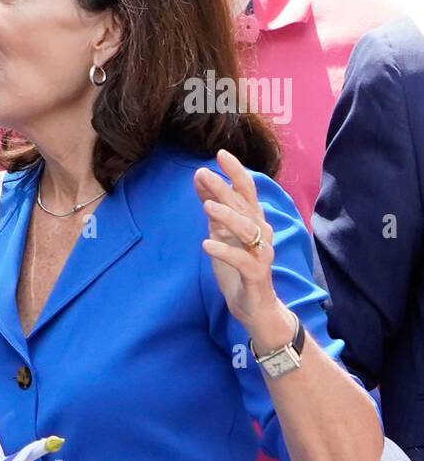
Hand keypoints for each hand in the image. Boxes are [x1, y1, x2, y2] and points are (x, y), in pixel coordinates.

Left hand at [195, 149, 291, 345]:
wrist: (254, 307)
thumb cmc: (237, 267)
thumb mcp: (220, 232)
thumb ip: (213, 206)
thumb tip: (200, 177)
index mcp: (253, 221)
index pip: (246, 191)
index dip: (235, 172)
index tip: (220, 154)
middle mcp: (261, 233)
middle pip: (245, 206)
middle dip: (225, 188)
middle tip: (204, 173)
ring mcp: (261, 253)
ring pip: (246, 230)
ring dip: (226, 217)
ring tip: (206, 207)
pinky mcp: (256, 273)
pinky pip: (241, 259)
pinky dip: (224, 250)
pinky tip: (206, 243)